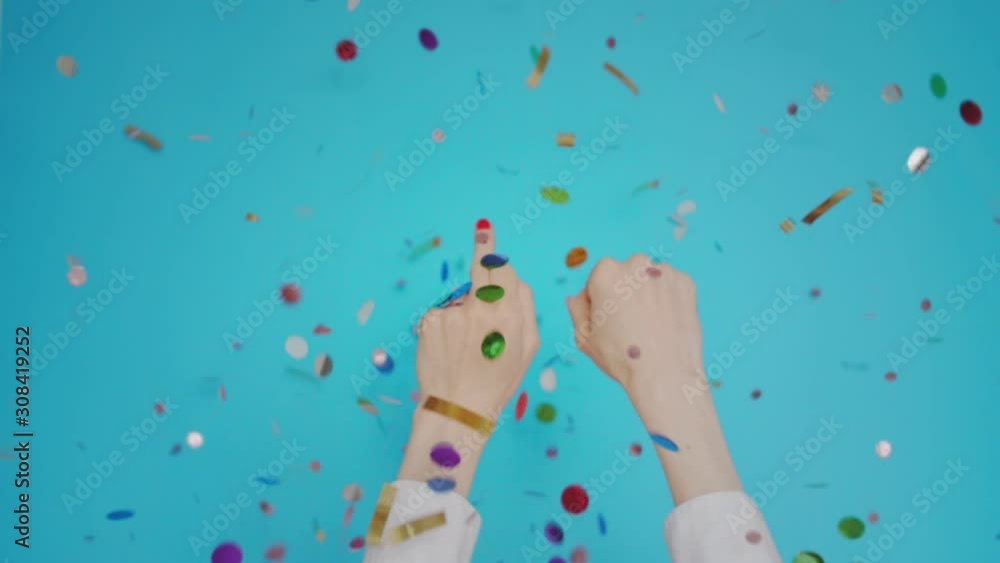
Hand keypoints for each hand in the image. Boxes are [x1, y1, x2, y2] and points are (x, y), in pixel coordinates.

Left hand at [416, 219, 539, 419]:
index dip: (493, 249)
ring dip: (466, 312)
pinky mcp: (430, 321)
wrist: (459, 408)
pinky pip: (443, 314)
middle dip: (482, 249)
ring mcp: (452, 313)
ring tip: (467, 346)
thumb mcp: (527, 347)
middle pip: (479, 270)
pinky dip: (447, 325)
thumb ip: (525, 306)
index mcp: (507, 313)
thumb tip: (514, 278)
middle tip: (483, 230)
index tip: (485, 230)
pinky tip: (450, 348)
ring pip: (462, 299)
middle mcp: (479, 307)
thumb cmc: (498, 380)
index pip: (500, 268)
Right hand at [564, 254, 703, 396]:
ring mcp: (664, 271)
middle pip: (625, 276)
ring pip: (649, 280)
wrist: (664, 373)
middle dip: (625, 294)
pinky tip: (666, 322)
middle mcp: (636, 263)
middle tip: (630, 324)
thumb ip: (577, 309)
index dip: (600, 303)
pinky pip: (671, 287)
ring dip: (648, 295)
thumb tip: (578, 296)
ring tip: (650, 326)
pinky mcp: (686, 283)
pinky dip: (668, 300)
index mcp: (606, 271)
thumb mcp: (583, 336)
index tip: (608, 323)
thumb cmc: (620, 356)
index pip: (598, 280)